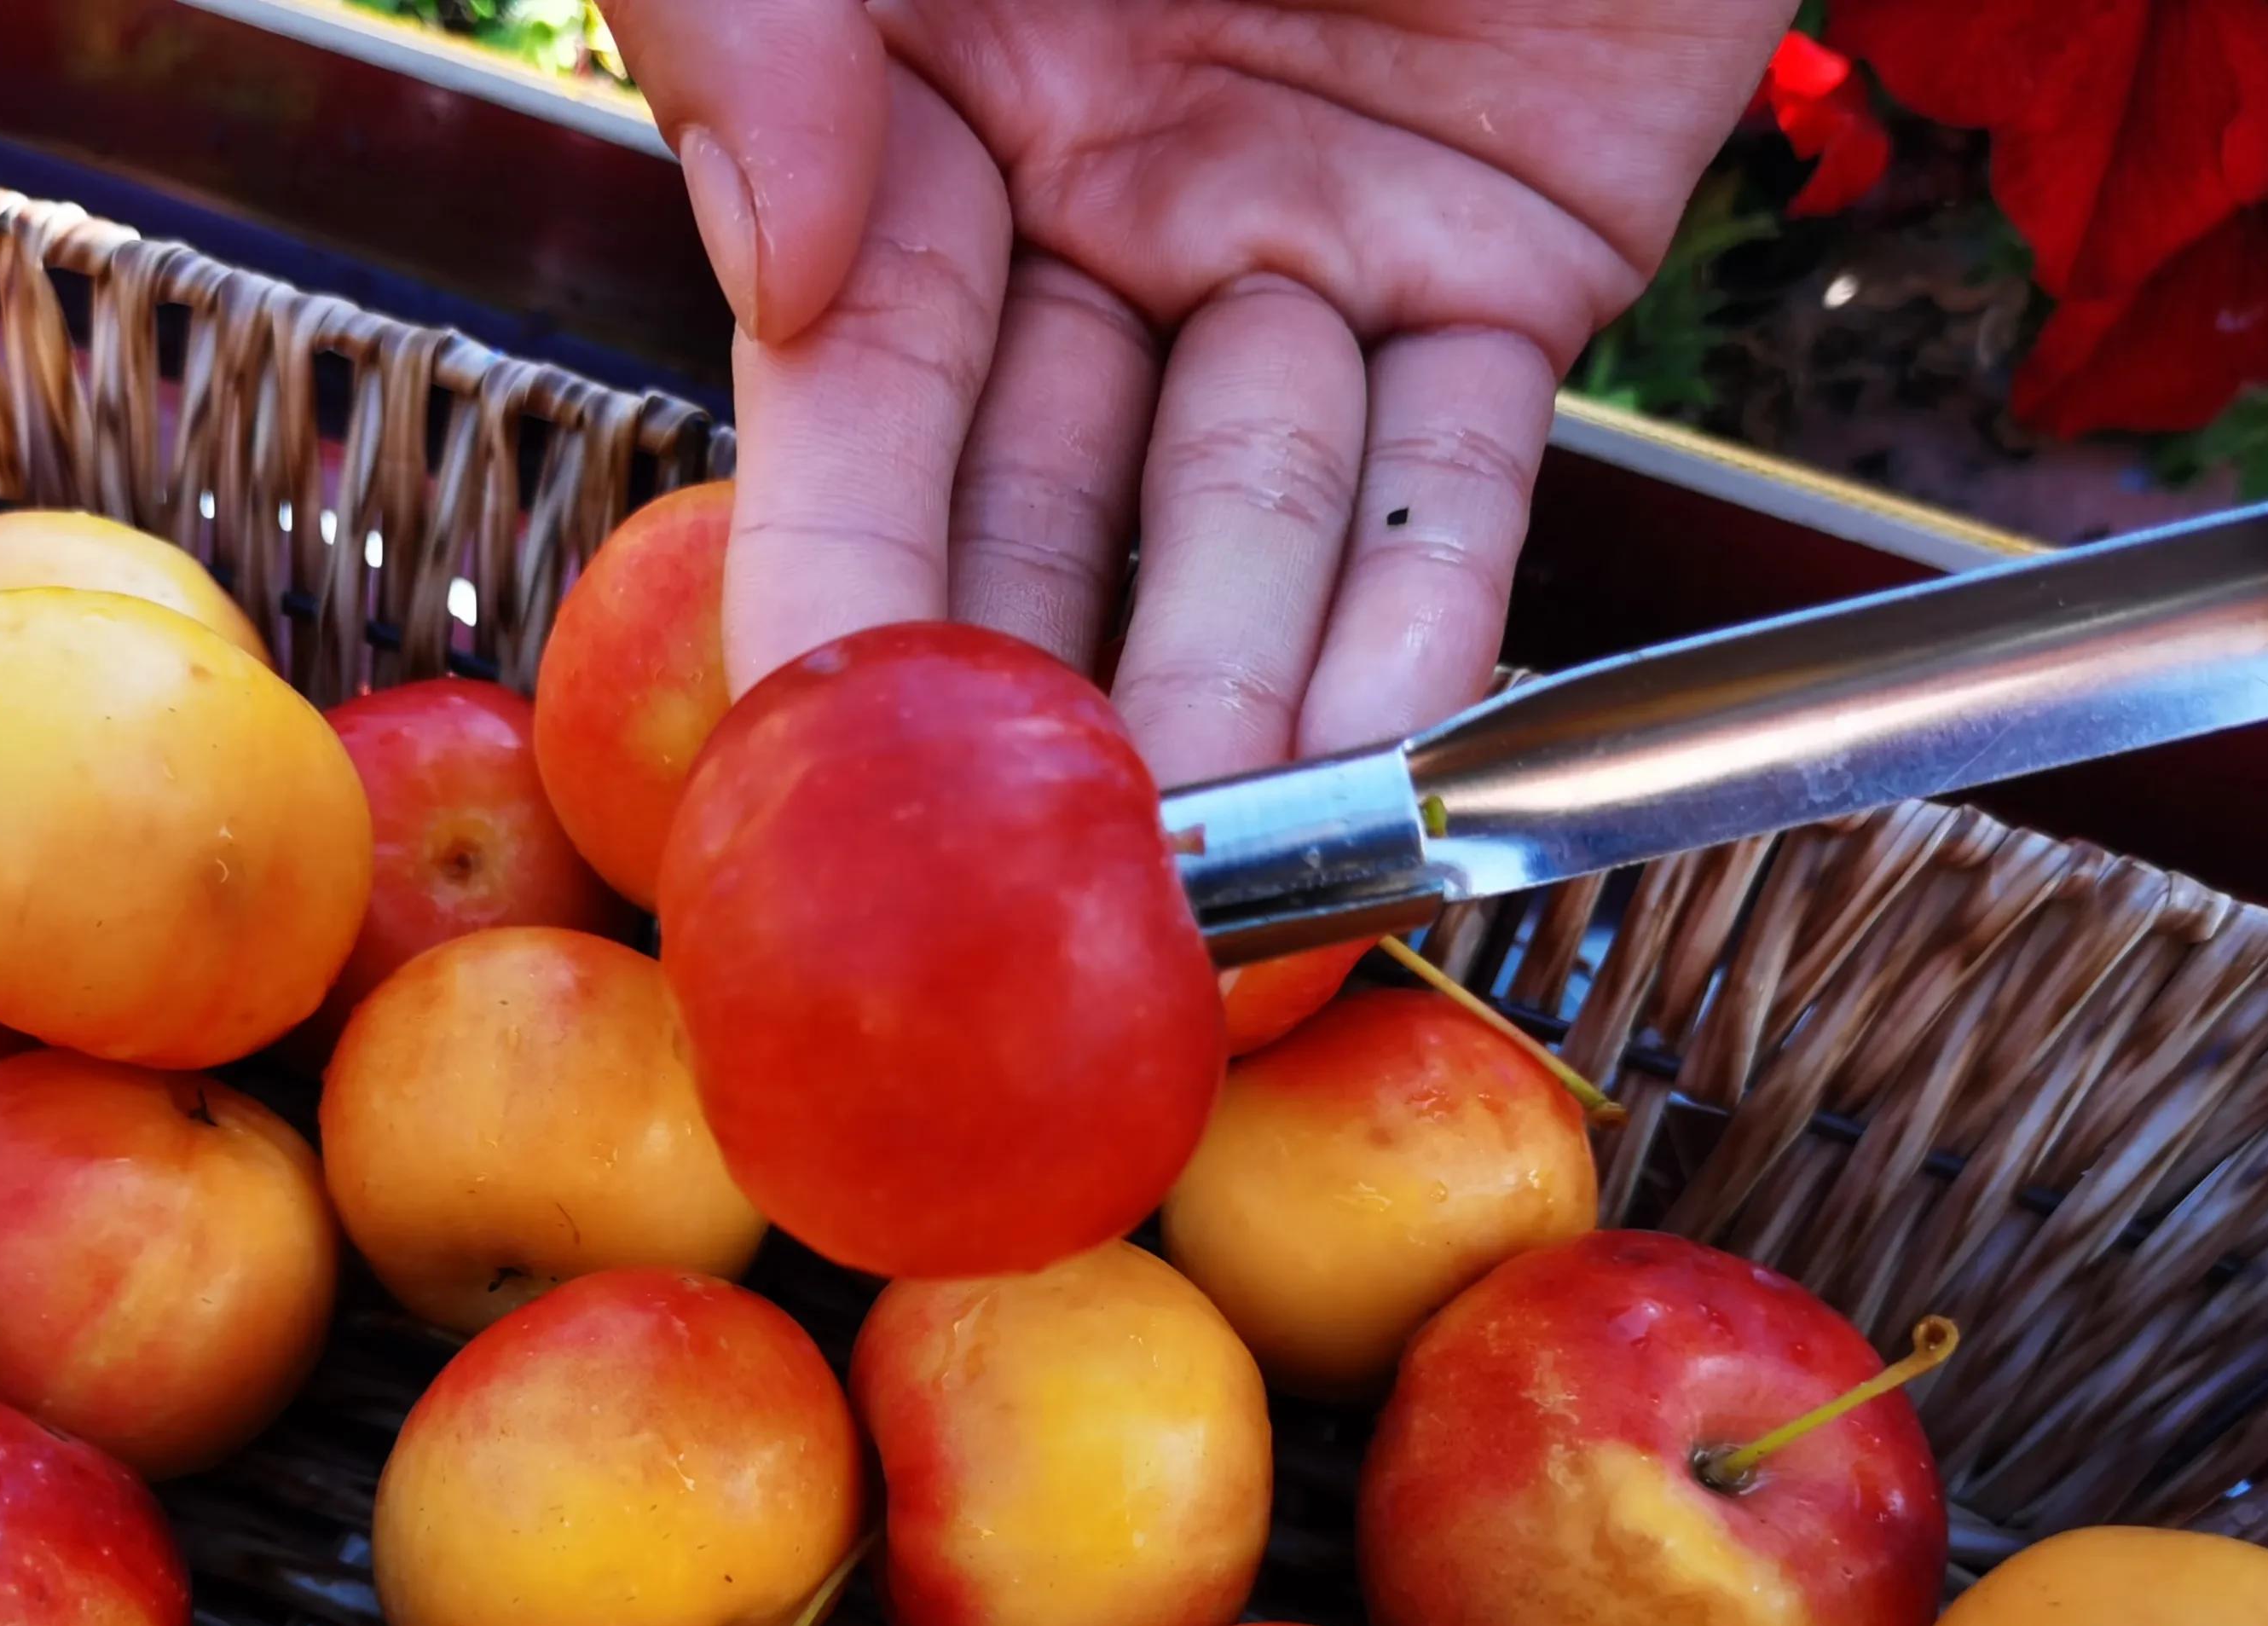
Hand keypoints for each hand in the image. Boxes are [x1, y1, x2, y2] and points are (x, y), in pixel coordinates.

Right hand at [605, 0, 1789, 786]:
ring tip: (1218, 883)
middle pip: (1050, 511)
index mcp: (912, 91)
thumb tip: (781, 274)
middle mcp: (1094, 185)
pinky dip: (1422, 624)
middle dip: (1047, 707)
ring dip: (1236, 706)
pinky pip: (1456, 473)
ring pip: (1252, 524)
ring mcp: (1307, 224)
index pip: (852, 412)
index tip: (812, 792)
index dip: (833, 608)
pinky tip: (1377, 770)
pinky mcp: (1519, 244)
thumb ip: (749, 4)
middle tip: (1042, 894)